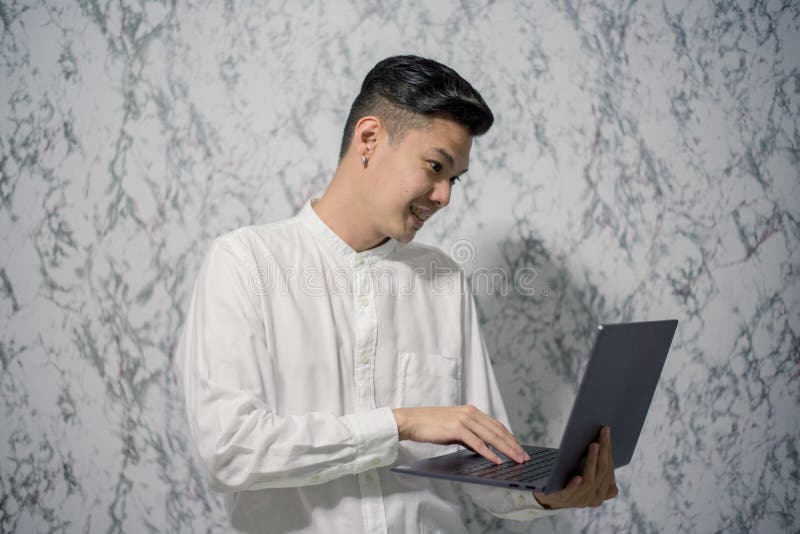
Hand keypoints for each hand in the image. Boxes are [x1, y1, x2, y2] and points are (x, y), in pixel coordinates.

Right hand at [392, 405, 529, 463]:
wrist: (411, 421)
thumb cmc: (430, 426)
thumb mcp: (454, 429)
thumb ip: (469, 436)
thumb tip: (483, 447)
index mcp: (471, 411)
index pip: (496, 425)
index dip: (510, 438)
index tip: (519, 449)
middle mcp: (470, 413)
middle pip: (498, 430)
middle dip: (513, 445)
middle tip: (524, 457)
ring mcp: (464, 419)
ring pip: (491, 436)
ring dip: (506, 449)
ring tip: (516, 460)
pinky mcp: (457, 428)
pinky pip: (477, 443)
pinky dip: (489, 452)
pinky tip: (497, 460)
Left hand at [533, 426, 618, 508]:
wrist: (548, 495)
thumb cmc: (569, 478)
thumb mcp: (584, 471)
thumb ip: (594, 462)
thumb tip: (601, 437)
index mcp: (602, 492)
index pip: (609, 470)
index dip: (609, 451)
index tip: (606, 432)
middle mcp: (594, 498)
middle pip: (602, 473)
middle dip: (604, 452)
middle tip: (602, 434)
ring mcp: (579, 500)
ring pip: (590, 482)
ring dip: (592, 462)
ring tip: (594, 446)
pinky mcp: (562, 498)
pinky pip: (571, 493)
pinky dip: (575, 485)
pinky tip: (578, 477)